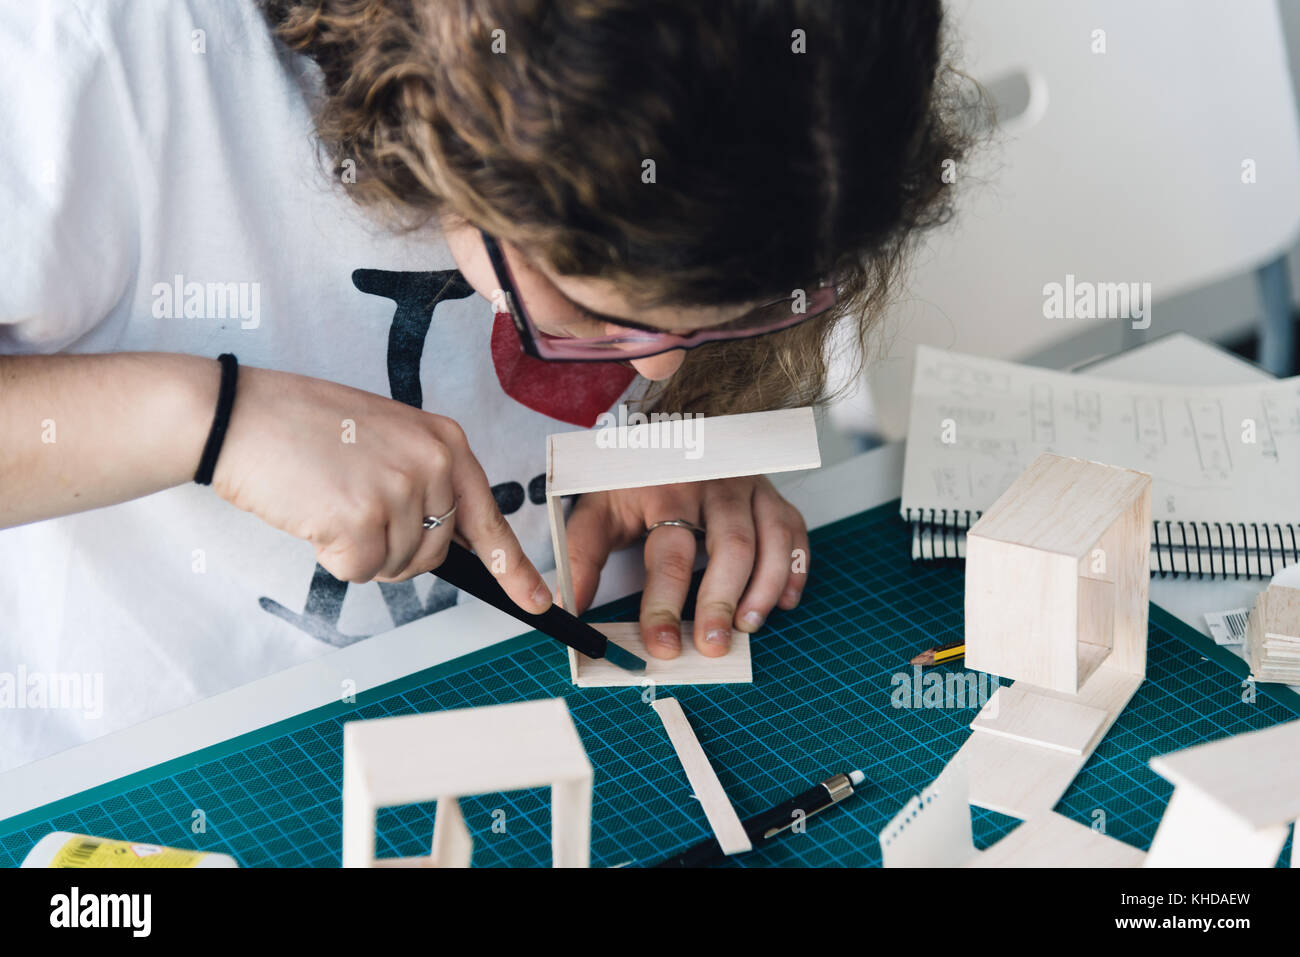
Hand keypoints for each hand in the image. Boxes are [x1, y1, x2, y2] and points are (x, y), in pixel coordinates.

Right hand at [211, 365, 549, 610]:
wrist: (238, 414)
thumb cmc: (302, 425)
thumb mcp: (385, 435)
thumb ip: (423, 477)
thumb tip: (446, 538)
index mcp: (445, 441)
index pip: (487, 518)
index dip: (514, 567)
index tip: (540, 602)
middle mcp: (432, 464)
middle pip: (434, 554)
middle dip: (392, 548)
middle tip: (349, 505)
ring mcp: (400, 491)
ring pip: (395, 566)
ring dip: (358, 549)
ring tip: (328, 499)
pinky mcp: (361, 520)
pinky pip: (359, 571)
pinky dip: (331, 556)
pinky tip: (313, 513)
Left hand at [564, 476, 809, 657]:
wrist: (664, 432)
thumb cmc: (632, 479)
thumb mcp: (596, 509)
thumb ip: (580, 559)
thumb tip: (565, 610)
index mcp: (664, 488)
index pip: (669, 556)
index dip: (665, 607)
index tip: (662, 646)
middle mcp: (713, 483)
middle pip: (731, 547)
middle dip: (722, 602)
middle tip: (712, 647)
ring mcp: (748, 486)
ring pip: (771, 539)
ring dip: (765, 589)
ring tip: (746, 628)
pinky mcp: (771, 493)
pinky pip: (795, 530)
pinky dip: (796, 569)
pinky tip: (784, 602)